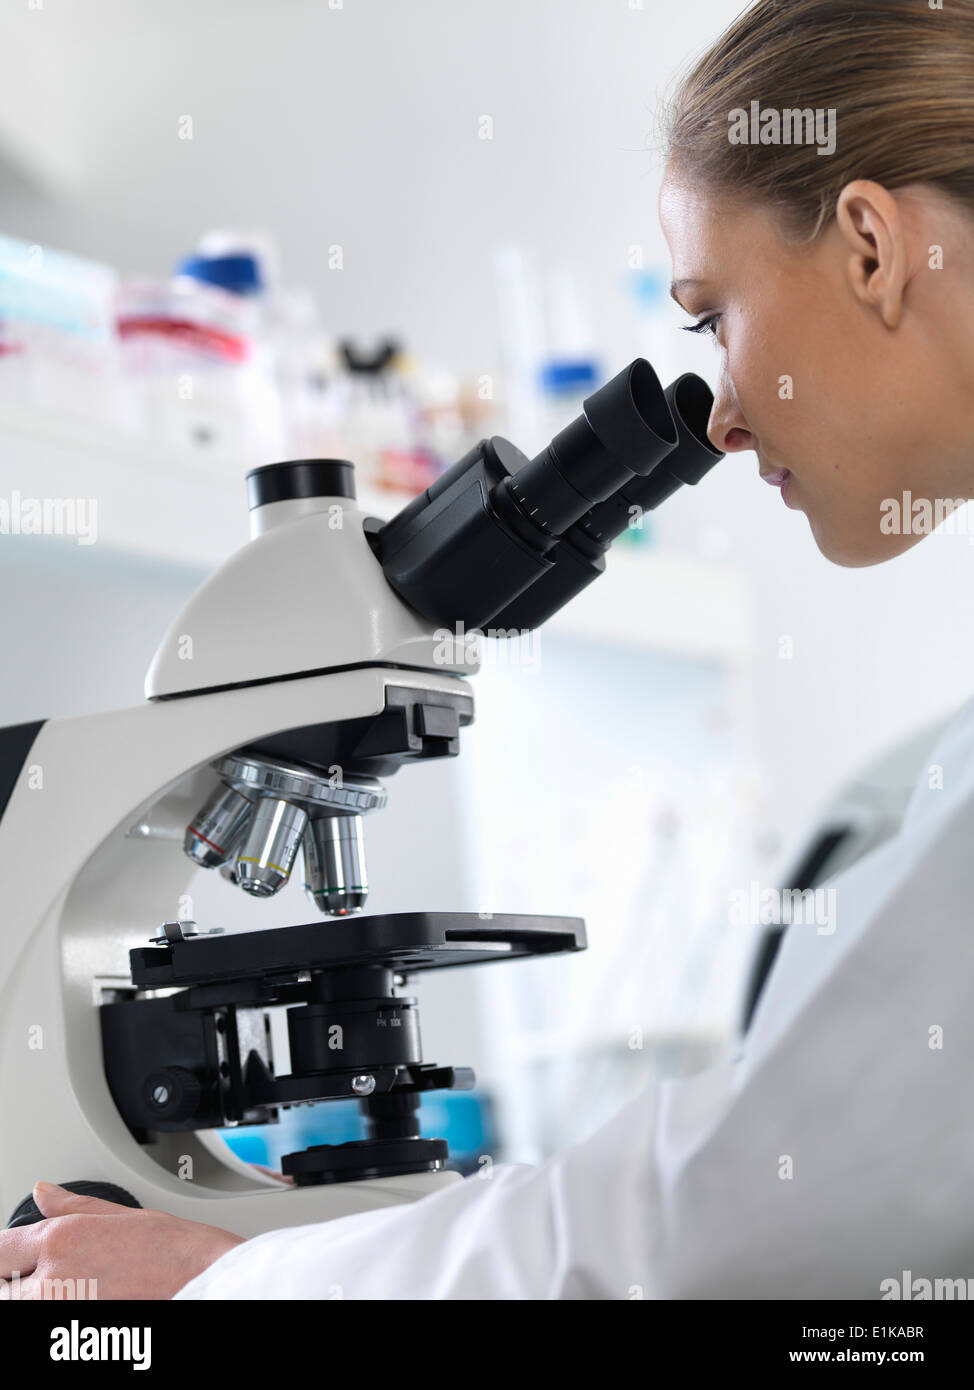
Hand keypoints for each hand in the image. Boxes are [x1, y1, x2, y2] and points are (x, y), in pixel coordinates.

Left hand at [0, 1181, 245, 1299]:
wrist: (207, 1283)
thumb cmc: (176, 1252)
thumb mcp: (124, 1215)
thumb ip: (72, 1208)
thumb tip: (43, 1193)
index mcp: (62, 1240)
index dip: (6, 1252)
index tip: (15, 1254)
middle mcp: (53, 1282)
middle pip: (2, 1287)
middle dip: (16, 1280)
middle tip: (51, 1274)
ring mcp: (61, 1313)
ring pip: (20, 1305)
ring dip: (33, 1297)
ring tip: (73, 1287)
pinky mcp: (74, 1338)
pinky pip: (48, 1322)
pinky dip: (58, 1310)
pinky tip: (87, 1300)